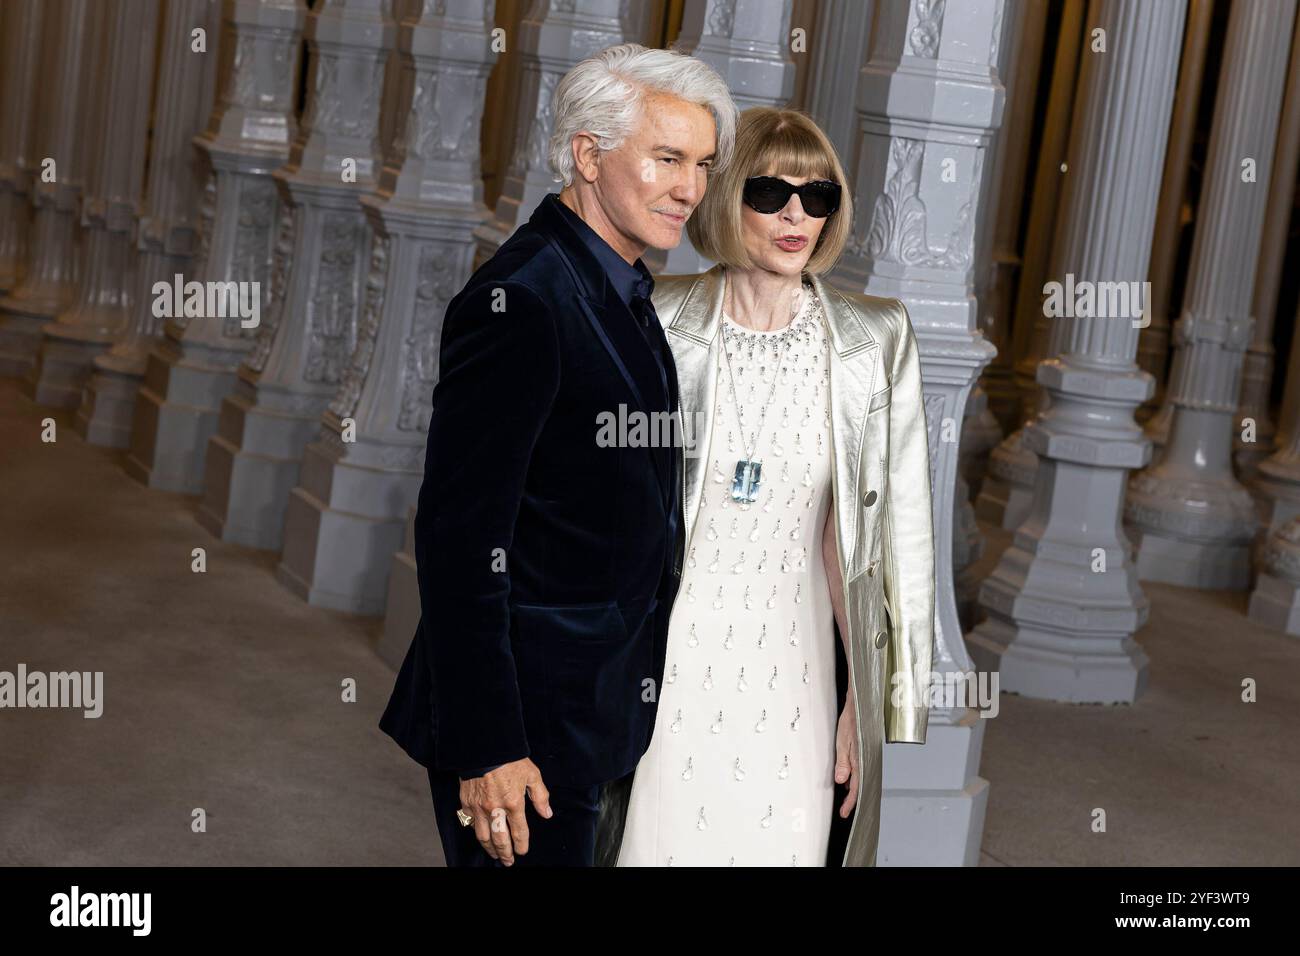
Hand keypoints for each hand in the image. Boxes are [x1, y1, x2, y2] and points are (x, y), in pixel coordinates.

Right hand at [459, 758, 551, 865]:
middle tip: (508, 861)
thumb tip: (547, 813)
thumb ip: (540, 796)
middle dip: (505, 853)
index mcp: (513, 803)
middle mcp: (496, 809)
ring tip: (494, 854)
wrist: (484, 748)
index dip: (522, 845)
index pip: (519, 832)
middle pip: (500, 840)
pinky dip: (477, 832)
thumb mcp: (531, 774)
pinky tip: (481, 835)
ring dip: (490, 849)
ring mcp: (479, 808)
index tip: (522, 851)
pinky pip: (471, 824)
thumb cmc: (509, 759)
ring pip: (483, 837)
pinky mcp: (467, 803)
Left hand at [834, 691, 858, 817]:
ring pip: (859, 778)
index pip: (856, 787)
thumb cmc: (851, 722)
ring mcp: (864, 756)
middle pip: (859, 785)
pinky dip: (853, 777)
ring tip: (845, 799)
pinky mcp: (863, 752)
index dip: (850, 802)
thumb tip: (841, 781)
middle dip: (852, 799)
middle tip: (845, 810)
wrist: (860, 706)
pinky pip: (859, 769)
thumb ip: (843, 762)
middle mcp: (864, 760)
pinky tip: (847, 779)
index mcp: (860, 760)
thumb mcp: (842, 742)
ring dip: (852, 788)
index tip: (845, 813)